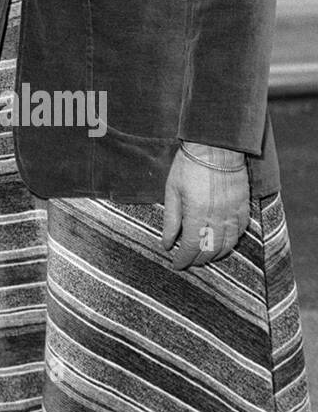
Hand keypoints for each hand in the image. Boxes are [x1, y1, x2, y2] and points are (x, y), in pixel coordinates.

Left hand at [160, 142, 248, 268]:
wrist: (216, 147)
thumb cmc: (189, 166)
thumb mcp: (172, 191)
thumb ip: (171, 220)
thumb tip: (166, 243)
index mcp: (197, 214)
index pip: (191, 247)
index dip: (183, 259)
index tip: (176, 264)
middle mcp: (218, 218)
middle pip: (210, 250)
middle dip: (198, 260)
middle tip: (188, 262)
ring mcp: (233, 214)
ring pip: (227, 245)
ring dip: (215, 255)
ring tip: (203, 257)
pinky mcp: (243, 208)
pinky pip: (240, 233)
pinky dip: (230, 243)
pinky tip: (222, 244)